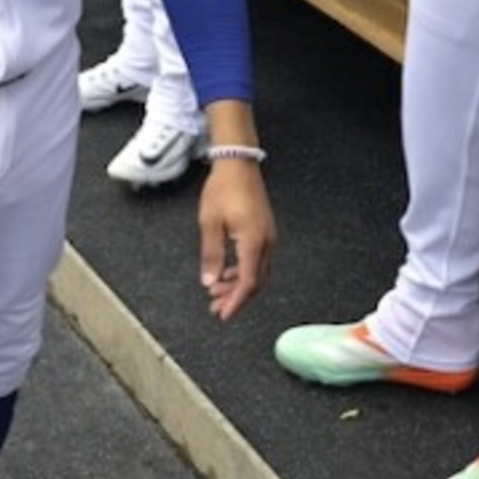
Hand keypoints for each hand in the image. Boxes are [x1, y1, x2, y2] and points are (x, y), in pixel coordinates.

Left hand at [198, 160, 275, 320]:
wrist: (238, 164)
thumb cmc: (224, 189)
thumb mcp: (210, 223)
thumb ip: (211, 255)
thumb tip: (210, 282)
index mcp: (254, 242)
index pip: (248, 282)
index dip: (235, 301)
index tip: (223, 314)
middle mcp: (266, 242)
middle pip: (255, 281)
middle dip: (236, 297)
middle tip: (216, 308)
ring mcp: (268, 236)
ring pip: (256, 271)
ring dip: (238, 285)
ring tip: (217, 292)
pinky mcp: (265, 231)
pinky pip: (257, 260)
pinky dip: (242, 271)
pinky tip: (227, 273)